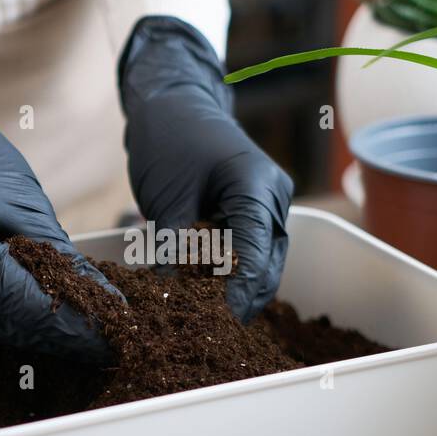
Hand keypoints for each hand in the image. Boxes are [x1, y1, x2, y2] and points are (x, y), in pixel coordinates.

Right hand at [0, 33, 115, 361]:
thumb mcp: (26, 202)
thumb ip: (60, 257)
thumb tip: (101, 298)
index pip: (23, 304)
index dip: (70, 323)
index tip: (109, 332)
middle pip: (8, 325)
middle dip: (60, 336)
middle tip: (105, 341)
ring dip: (39, 333)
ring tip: (85, 335)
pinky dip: (14, 318)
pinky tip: (48, 318)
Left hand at [118, 17, 292, 320]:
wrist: (171, 100)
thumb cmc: (169, 137)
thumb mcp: (165, 198)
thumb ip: (171, 250)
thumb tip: (164, 300)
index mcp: (258, 189)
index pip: (255, 256)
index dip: (238, 295)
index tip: (217, 326)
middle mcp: (272, 199)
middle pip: (266, 266)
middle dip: (241, 301)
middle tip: (212, 335)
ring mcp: (265, 204)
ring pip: (259, 262)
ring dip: (234, 290)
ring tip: (207, 322)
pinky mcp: (250, 210)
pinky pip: (245, 249)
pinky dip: (227, 272)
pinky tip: (204, 295)